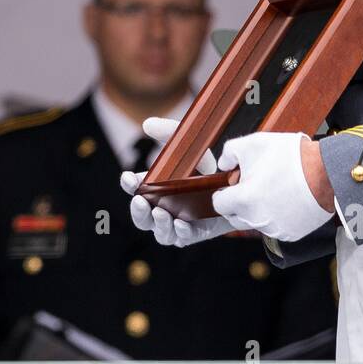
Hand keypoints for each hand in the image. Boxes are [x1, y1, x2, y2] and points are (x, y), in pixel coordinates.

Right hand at [119, 117, 233, 247]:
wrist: (234, 185)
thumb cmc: (205, 167)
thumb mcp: (189, 146)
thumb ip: (169, 132)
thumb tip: (147, 124)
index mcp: (155, 189)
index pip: (135, 188)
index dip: (128, 184)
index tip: (127, 177)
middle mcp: (162, 209)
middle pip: (142, 217)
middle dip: (137, 211)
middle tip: (140, 201)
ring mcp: (177, 224)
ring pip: (160, 232)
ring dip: (157, 223)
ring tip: (160, 212)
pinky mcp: (194, 234)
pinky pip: (182, 238)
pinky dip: (179, 232)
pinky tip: (181, 223)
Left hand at [211, 132, 334, 242]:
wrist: (326, 171)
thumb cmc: (290, 157)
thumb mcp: (252, 143)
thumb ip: (228, 153)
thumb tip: (223, 165)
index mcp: (243, 200)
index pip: (219, 204)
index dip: (224, 191)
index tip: (235, 184)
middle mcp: (256, 220)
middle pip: (235, 217)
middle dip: (239, 203)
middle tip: (255, 184)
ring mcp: (274, 229)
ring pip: (255, 223)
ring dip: (258, 210)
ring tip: (274, 189)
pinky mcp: (290, 234)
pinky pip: (274, 228)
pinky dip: (276, 217)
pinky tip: (286, 200)